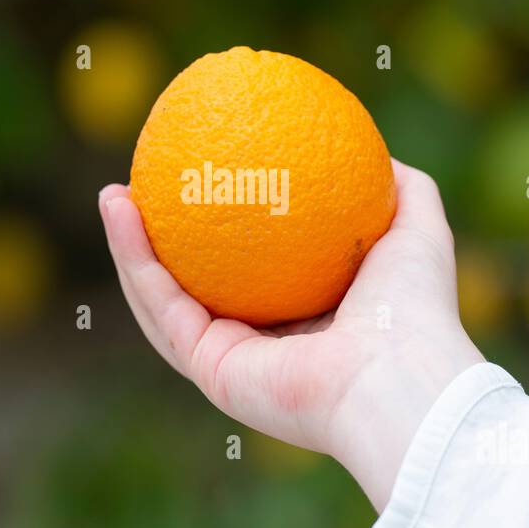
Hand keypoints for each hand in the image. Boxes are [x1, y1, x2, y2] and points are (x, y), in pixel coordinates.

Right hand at [99, 160, 482, 510]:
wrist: (399, 376)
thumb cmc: (415, 305)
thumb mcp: (415, 226)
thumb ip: (400, 189)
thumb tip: (375, 151)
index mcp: (309, 321)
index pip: (256, 270)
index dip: (227, 226)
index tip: (208, 174)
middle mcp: (266, 346)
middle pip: (198, 286)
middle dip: (163, 241)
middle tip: (146, 184)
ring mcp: (233, 363)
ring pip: (164, 299)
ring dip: (131, 246)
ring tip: (113, 191)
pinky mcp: (210, 370)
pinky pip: (162, 307)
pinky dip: (134, 258)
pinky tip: (120, 210)